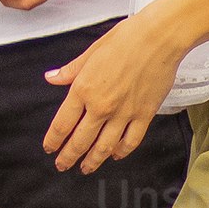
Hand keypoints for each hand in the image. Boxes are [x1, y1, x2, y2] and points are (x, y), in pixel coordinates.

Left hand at [40, 15, 178, 173]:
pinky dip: (121, 152)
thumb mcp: (90, 52)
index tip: (50, 149)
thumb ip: (70, 70)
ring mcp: (124, 113)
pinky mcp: (145, 115)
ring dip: (92, 161)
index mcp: (83, 89)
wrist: (158, 39)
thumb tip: (50, 78)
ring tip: (85, 168)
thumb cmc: (124, 39)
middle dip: (69, 156)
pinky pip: (131, 141)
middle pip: (80, 140)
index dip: (54, 140)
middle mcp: (101, 106)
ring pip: (104, 147)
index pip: (62, 124)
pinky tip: (114, 155)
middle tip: (62, 165)